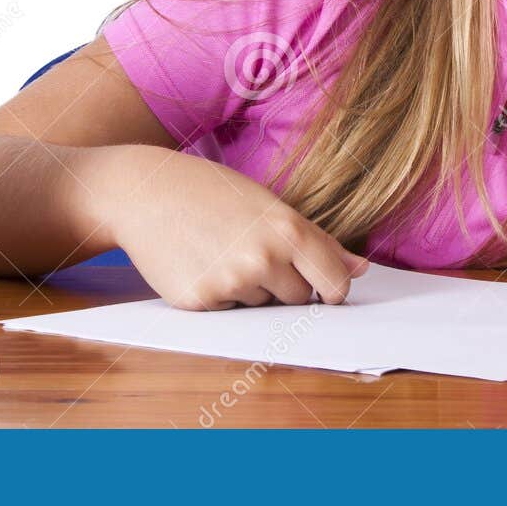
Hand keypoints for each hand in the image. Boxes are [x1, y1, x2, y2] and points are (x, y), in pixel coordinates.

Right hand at [104, 148, 368, 310]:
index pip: (334, 285)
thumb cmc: (213, 193)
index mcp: (288, 230)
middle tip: (251, 250)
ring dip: (251, 289)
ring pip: (263, 306)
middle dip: (284, 283)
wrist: (145, 192)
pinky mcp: (201, 301)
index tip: (320, 283)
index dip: (330, 288)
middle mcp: (264, 258)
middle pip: (299, 299)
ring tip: (222, 251)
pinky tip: (201, 264)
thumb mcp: (270, 205)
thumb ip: (318, 241)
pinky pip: (230, 312)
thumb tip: (361, 270)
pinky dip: (221, 296)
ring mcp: (232, 282)